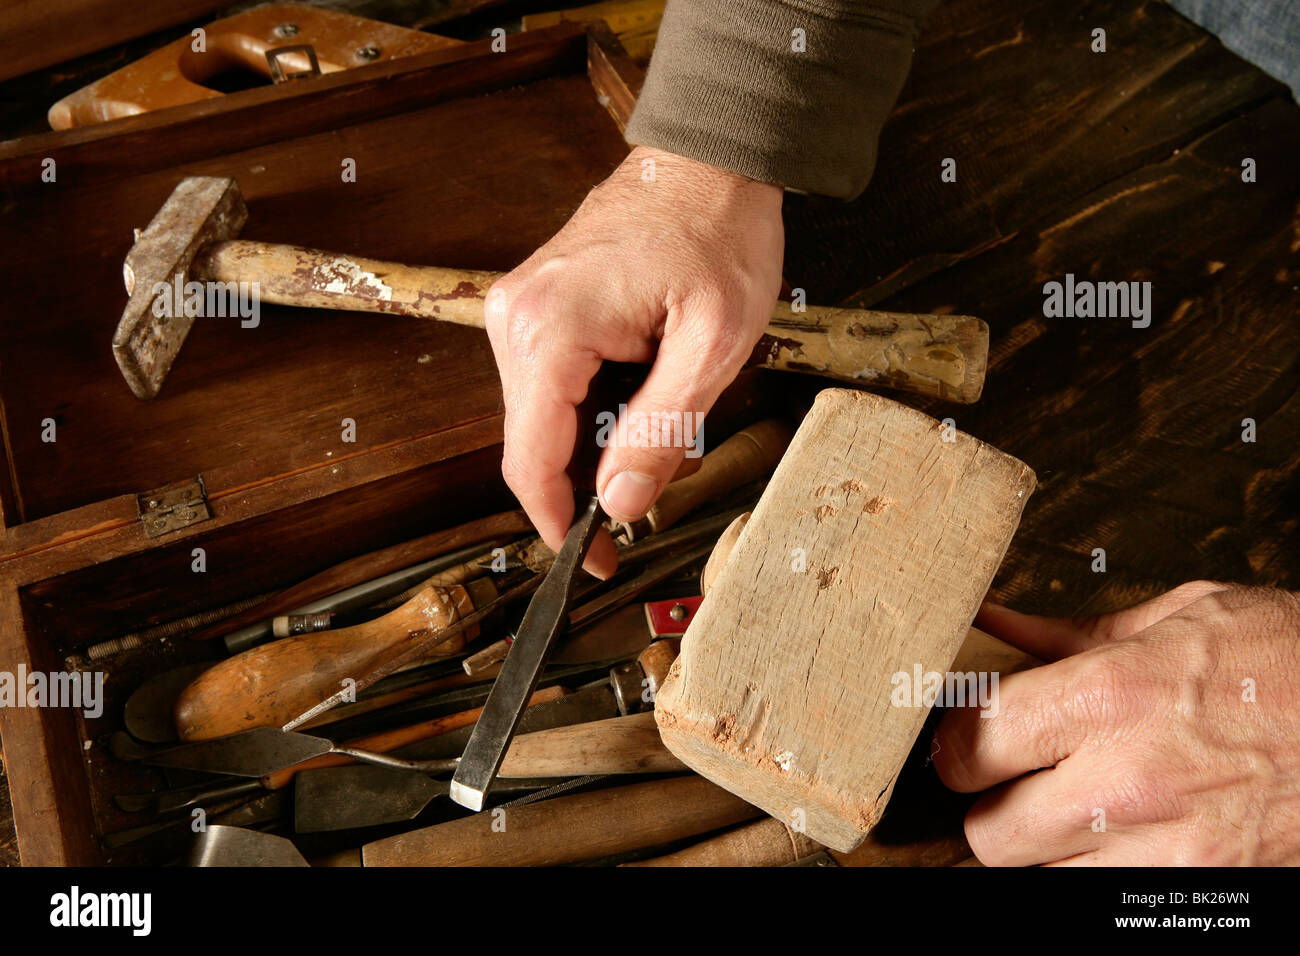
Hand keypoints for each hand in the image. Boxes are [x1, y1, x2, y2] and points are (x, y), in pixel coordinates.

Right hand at [482, 145, 783, 576]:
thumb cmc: (718, 232)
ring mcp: (521, 309)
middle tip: (665, 469)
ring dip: (600, 439)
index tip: (593, 559)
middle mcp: (517, 319)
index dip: (559, 524)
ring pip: (544, 418)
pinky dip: (595, 406)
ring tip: (667, 408)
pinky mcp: (536, 306)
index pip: (529, 461)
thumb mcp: (712, 344)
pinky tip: (644, 383)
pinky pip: (551, 384)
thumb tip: (619, 504)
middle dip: (594, 478)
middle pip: (534, 444)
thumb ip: (661, 431)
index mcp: (550, 331)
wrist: (710, 159)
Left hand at [933, 581, 1299, 864]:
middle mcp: (1129, 783)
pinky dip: (1089, 871)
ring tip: (1073, 798)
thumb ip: (1068, 633)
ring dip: (1039, 843)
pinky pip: (1097, 897)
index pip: (971, 742)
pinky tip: (1118, 832)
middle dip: (987, 803)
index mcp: (1112, 696)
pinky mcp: (1199, 894)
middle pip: (988, 832)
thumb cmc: (1290, 661)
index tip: (963, 732)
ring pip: (1038, 875)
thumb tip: (992, 626)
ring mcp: (1168, 852)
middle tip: (1010, 774)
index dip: (953, 740)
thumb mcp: (1180, 616)